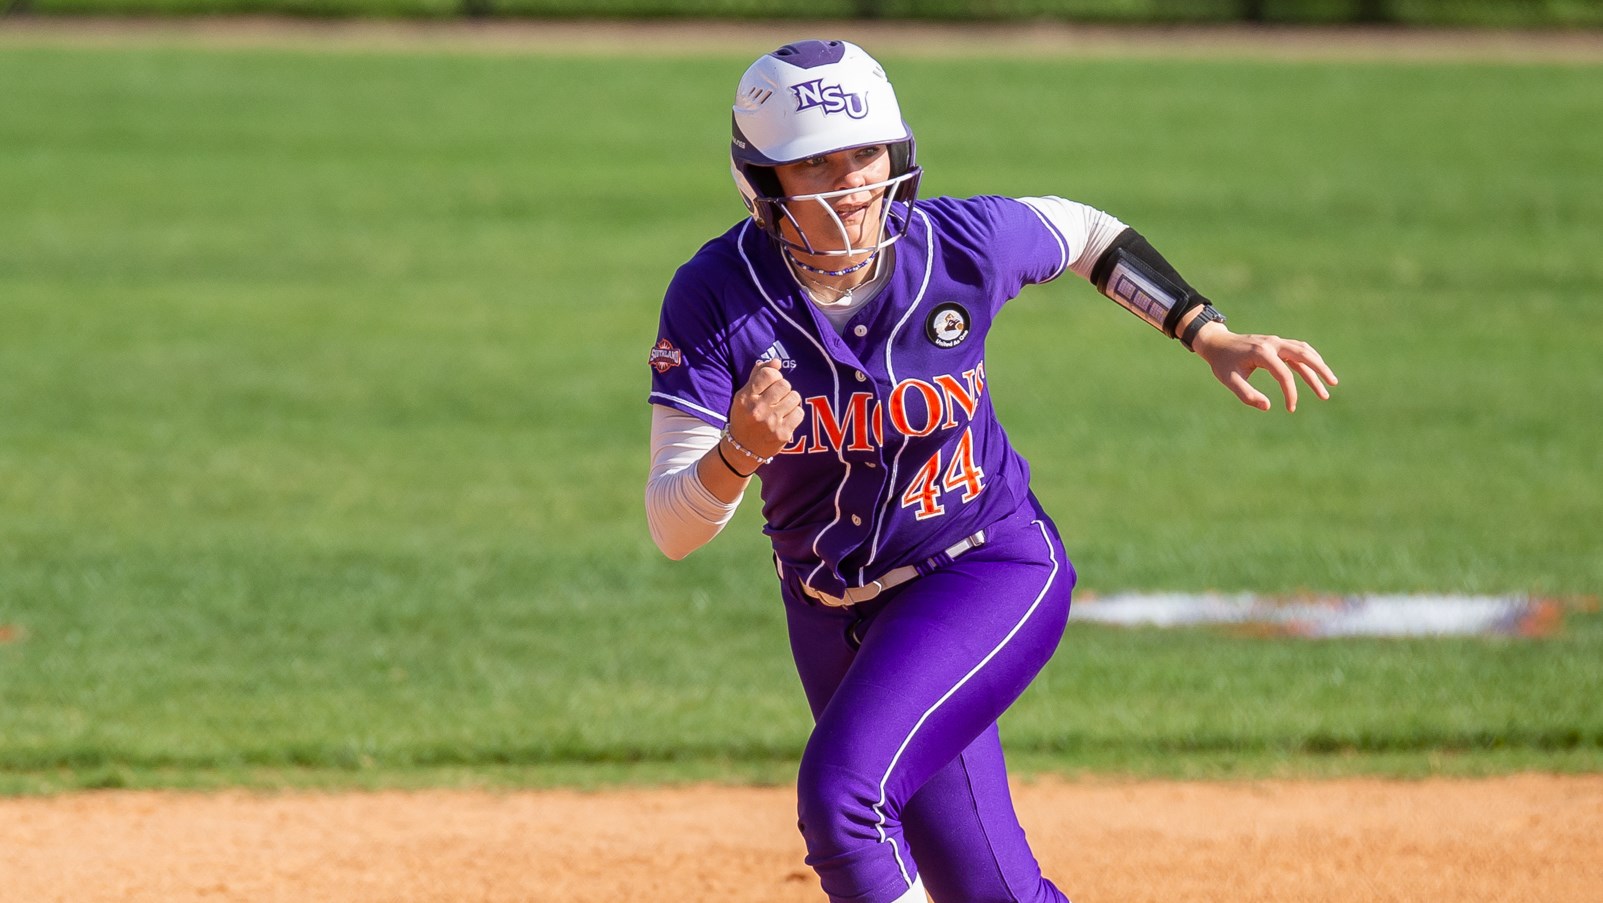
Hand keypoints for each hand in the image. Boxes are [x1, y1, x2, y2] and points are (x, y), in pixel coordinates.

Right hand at [727, 359, 804, 459]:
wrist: (742, 449)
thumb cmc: (745, 417)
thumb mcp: (744, 396)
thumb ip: (758, 375)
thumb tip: (776, 361)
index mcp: (746, 397)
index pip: (768, 373)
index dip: (774, 375)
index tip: (772, 383)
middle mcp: (758, 409)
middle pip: (784, 384)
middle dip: (783, 389)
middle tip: (777, 398)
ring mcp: (771, 423)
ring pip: (794, 397)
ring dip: (790, 400)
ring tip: (782, 407)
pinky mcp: (783, 434)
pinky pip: (799, 413)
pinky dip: (795, 414)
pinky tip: (786, 418)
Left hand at [1190, 322, 1337, 411]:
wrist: (1218, 343)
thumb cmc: (1222, 363)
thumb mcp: (1229, 380)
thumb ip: (1246, 395)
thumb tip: (1268, 407)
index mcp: (1262, 352)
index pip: (1284, 374)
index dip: (1290, 393)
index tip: (1290, 408)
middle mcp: (1273, 344)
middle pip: (1303, 355)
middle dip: (1319, 371)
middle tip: (1332, 386)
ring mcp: (1276, 342)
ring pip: (1304, 352)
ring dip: (1318, 366)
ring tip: (1331, 383)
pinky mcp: (1277, 344)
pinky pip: (1299, 350)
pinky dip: (1310, 360)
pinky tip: (1316, 371)